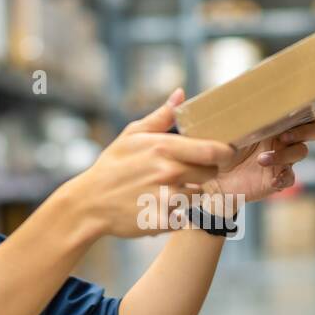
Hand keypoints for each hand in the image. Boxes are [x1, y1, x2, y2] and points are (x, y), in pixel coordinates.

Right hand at [61, 89, 234, 238]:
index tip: (223, 152)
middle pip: (211, 173)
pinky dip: (179, 213)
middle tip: (189, 172)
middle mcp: (168, 172)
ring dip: (191, 193)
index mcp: (163, 147)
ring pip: (200, 195)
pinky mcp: (164, 221)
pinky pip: (186, 216)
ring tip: (170, 190)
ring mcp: (167, 198)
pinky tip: (162, 207)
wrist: (90, 203)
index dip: (224, 152)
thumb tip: (181, 94)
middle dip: (205, 172)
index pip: (213, 150)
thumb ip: (161, 117)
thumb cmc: (112, 166)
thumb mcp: (132, 135)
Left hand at [203, 119, 314, 206]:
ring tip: (261, 160)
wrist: (209, 175)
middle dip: (303, 131)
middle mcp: (282, 137)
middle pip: (313, 129)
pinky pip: (290, 178)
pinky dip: (284, 178)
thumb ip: (236, 112)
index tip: (291, 111)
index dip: (304, 109)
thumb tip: (238, 95)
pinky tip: (273, 180)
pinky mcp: (277, 178)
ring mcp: (282, 158)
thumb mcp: (226, 124)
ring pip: (301, 152)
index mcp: (274, 120)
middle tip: (283, 137)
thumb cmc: (219, 144)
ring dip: (284, 155)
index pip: (301, 109)